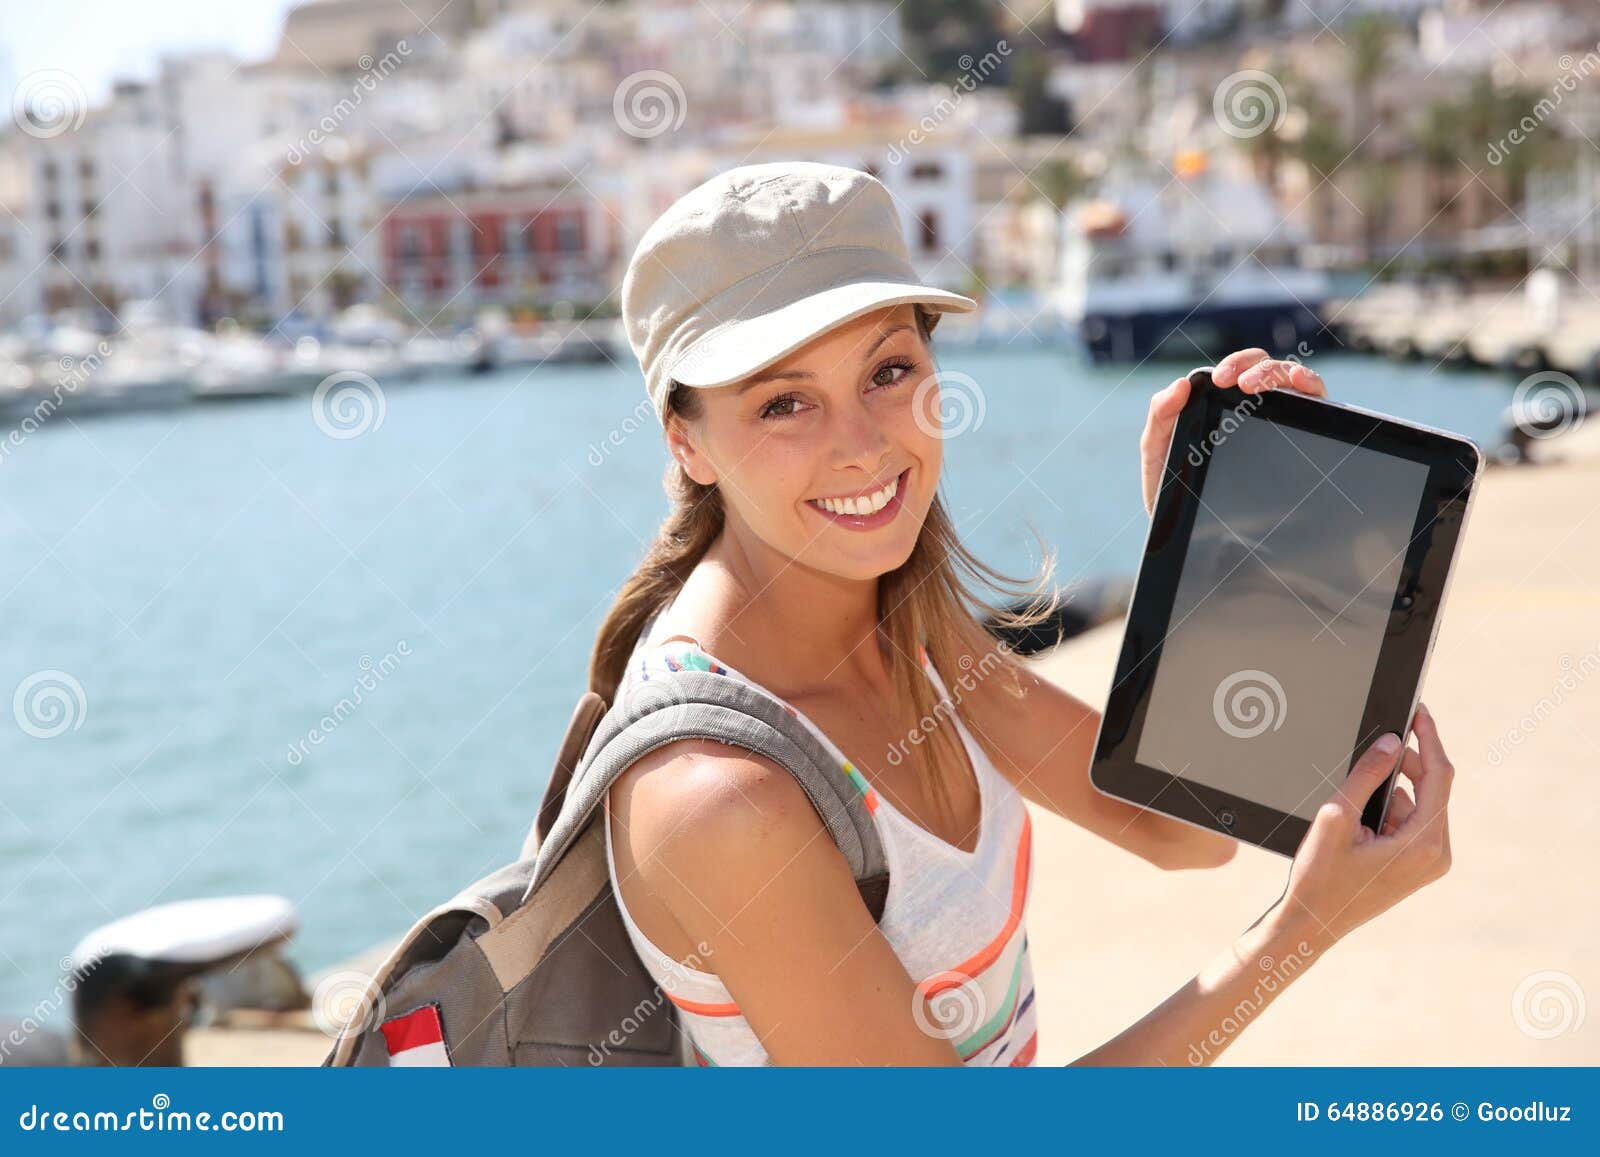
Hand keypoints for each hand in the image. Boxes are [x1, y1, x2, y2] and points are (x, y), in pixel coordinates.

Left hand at [1140, 348, 1326, 515]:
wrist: (1201, 538)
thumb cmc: (1177, 492)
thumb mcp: (1159, 454)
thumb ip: (1160, 419)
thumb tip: (1180, 384)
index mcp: (1221, 404)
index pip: (1239, 370)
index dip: (1235, 364)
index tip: (1220, 379)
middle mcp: (1255, 408)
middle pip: (1267, 368)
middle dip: (1256, 368)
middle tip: (1241, 385)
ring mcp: (1281, 420)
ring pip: (1292, 379)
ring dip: (1279, 373)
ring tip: (1256, 387)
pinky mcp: (1303, 437)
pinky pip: (1315, 402)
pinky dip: (1311, 385)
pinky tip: (1302, 387)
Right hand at [1276, 702, 1454, 950]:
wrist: (1312, 923)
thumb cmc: (1320, 877)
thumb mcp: (1337, 816)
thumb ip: (1366, 775)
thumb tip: (1392, 743)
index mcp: (1425, 843)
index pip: (1439, 775)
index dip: (1429, 738)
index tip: (1420, 711)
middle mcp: (1437, 854)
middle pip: (1432, 789)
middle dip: (1405, 764)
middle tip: (1374, 748)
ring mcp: (1430, 863)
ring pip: (1420, 806)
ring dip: (1392, 792)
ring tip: (1353, 808)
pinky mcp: (1418, 867)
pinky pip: (1413, 824)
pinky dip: (1391, 812)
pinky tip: (1359, 824)